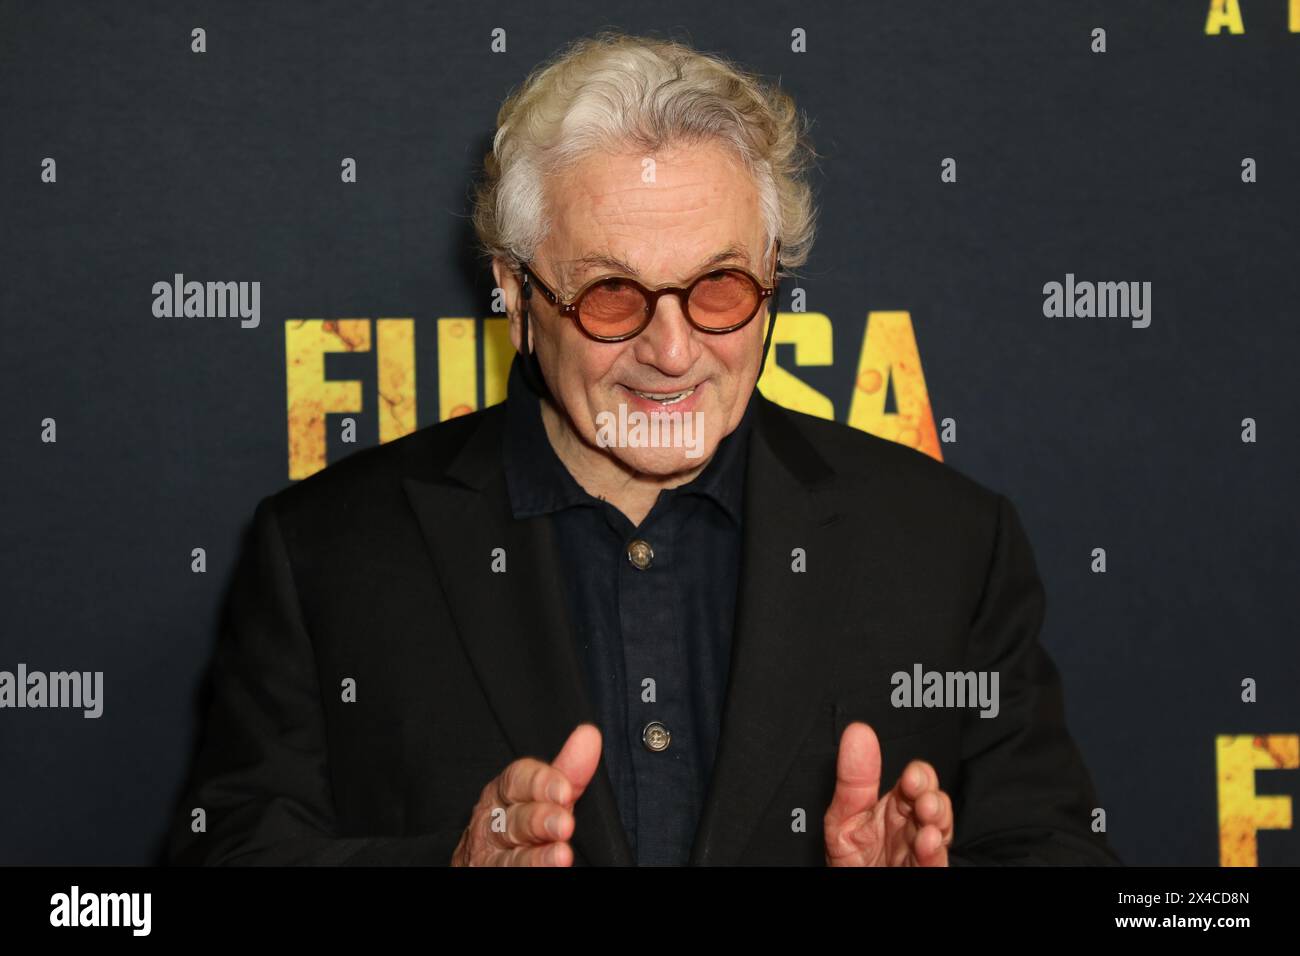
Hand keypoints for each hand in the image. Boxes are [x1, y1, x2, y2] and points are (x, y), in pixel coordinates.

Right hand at [450, 723, 600, 865]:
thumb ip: (567, 770)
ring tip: (562, 856)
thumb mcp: (544, 794)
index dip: (540, 783)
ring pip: (510, 856)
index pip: (518, 780)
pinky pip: (507, 875)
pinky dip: (528, 874)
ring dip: (536, 857)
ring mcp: (489, 856)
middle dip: (540, 820)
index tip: (565, 790)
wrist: (486, 862)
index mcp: (503, 793)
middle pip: (515, 819)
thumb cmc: (522, 821)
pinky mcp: (490, 876)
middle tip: (566, 825)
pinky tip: (550, 872)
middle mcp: (491, 823)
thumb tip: (589, 734)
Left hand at [823, 721, 952, 865]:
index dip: (919, 776)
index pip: (917, 782)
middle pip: (933, 804)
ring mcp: (919, 853)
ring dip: (937, 821)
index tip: (911, 778)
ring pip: (939, 833)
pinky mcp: (924, 872)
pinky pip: (934, 864)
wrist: (850, 887)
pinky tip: (928, 841)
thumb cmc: (851, 858)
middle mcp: (912, 827)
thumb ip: (854, 778)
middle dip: (931, 796)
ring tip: (927, 813)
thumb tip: (858, 731)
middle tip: (920, 795)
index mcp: (897, 807)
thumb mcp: (843, 815)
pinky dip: (933, 853)